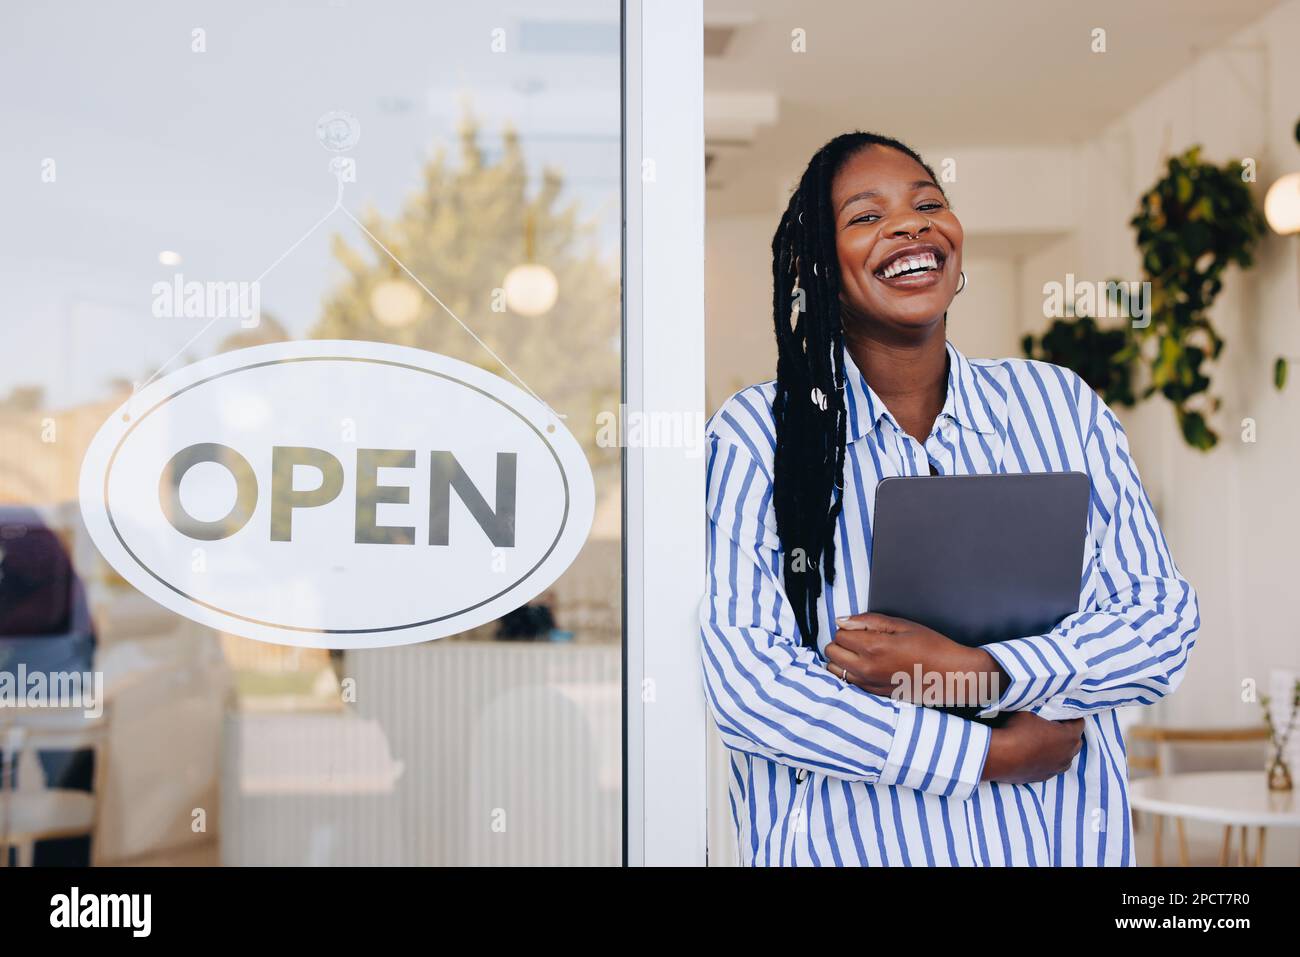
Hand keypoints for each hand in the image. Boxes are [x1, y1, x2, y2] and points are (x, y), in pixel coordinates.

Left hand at [824, 612, 1005, 706]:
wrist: (950, 675)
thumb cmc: (930, 645)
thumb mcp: (901, 625)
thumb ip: (868, 621)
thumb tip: (841, 621)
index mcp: (874, 647)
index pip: (839, 634)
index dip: (849, 628)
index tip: (863, 628)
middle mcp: (867, 668)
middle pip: (832, 652)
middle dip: (842, 642)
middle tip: (861, 639)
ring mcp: (869, 684)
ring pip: (834, 670)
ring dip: (842, 659)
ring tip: (861, 653)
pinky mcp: (874, 694)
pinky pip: (848, 682)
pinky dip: (850, 673)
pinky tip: (868, 666)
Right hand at [981, 711, 1084, 783]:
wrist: (999, 756)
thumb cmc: (1016, 731)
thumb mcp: (1030, 714)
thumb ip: (1043, 715)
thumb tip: (1042, 715)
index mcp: (1069, 737)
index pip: (1079, 723)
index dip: (1071, 716)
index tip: (1061, 712)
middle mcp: (1067, 755)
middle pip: (1075, 742)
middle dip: (1068, 733)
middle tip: (1053, 725)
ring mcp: (1056, 769)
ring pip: (1065, 757)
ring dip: (1059, 749)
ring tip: (1044, 741)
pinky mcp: (1044, 777)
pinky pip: (1052, 767)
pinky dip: (1048, 760)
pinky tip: (1035, 754)